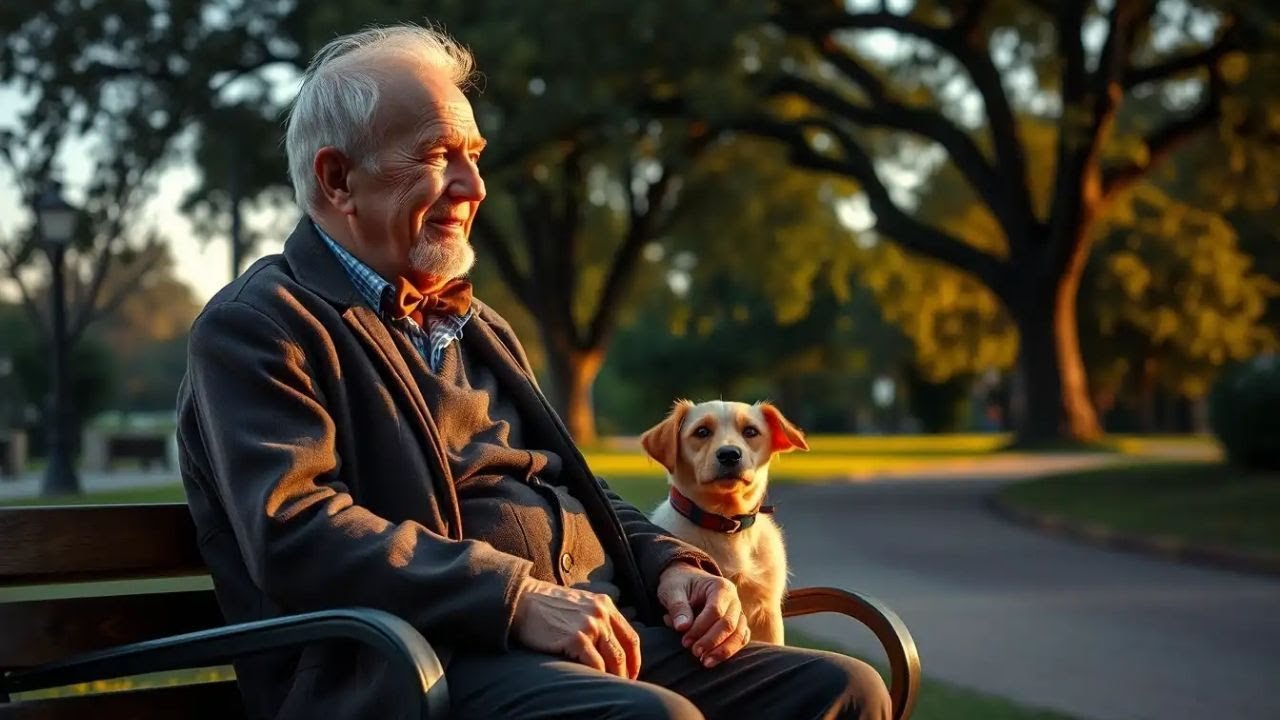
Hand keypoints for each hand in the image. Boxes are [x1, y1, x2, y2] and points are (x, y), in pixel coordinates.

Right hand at [511, 576, 640, 678]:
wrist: (522, 601)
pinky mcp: (576, 639)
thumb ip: (596, 617)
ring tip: (610, 688)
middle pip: (623, 651)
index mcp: (604, 605)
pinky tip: (594, 682)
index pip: (630, 636)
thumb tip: (608, 643)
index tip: (631, 673)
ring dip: (615, 677)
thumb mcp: (579, 603)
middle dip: (625, 672)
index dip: (634, 659)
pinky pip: (596, 664)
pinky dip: (598, 676)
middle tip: (622, 686)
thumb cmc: (547, 606)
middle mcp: (601, 613)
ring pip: (614, 659)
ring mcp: (590, 625)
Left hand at [656, 563, 749, 667]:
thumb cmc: (679, 585)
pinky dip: (730, 651)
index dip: (700, 628)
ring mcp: (738, 613)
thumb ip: (678, 607)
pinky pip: (741, 640)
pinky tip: (713, 660)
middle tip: (694, 653)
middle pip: (729, 624)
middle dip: (712, 641)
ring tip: (705, 662)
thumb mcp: (672, 591)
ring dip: (723, 651)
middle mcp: (734, 599)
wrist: (686, 581)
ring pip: (739, 635)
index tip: (685, 642)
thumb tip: (682, 627)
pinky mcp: (738, 625)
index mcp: (720, 586)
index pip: (715, 611)